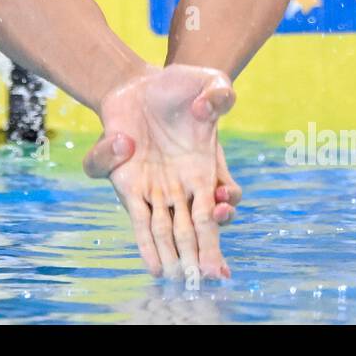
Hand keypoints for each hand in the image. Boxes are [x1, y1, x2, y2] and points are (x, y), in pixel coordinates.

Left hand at [83, 65, 240, 280]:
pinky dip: (148, 244)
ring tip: (179, 276)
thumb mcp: (208, 80)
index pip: (221, 201)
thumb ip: (220, 92)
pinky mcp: (129, 185)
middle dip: (204, 251)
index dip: (225, 213)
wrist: (138, 86)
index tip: (223, 210)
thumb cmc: (178, 85)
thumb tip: (204, 109)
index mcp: (206, 166)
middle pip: (198, 229)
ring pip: (170, 232)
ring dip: (176, 254)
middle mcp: (183, 186)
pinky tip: (155, 267)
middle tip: (209, 272)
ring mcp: (157, 189)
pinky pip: (140, 220)